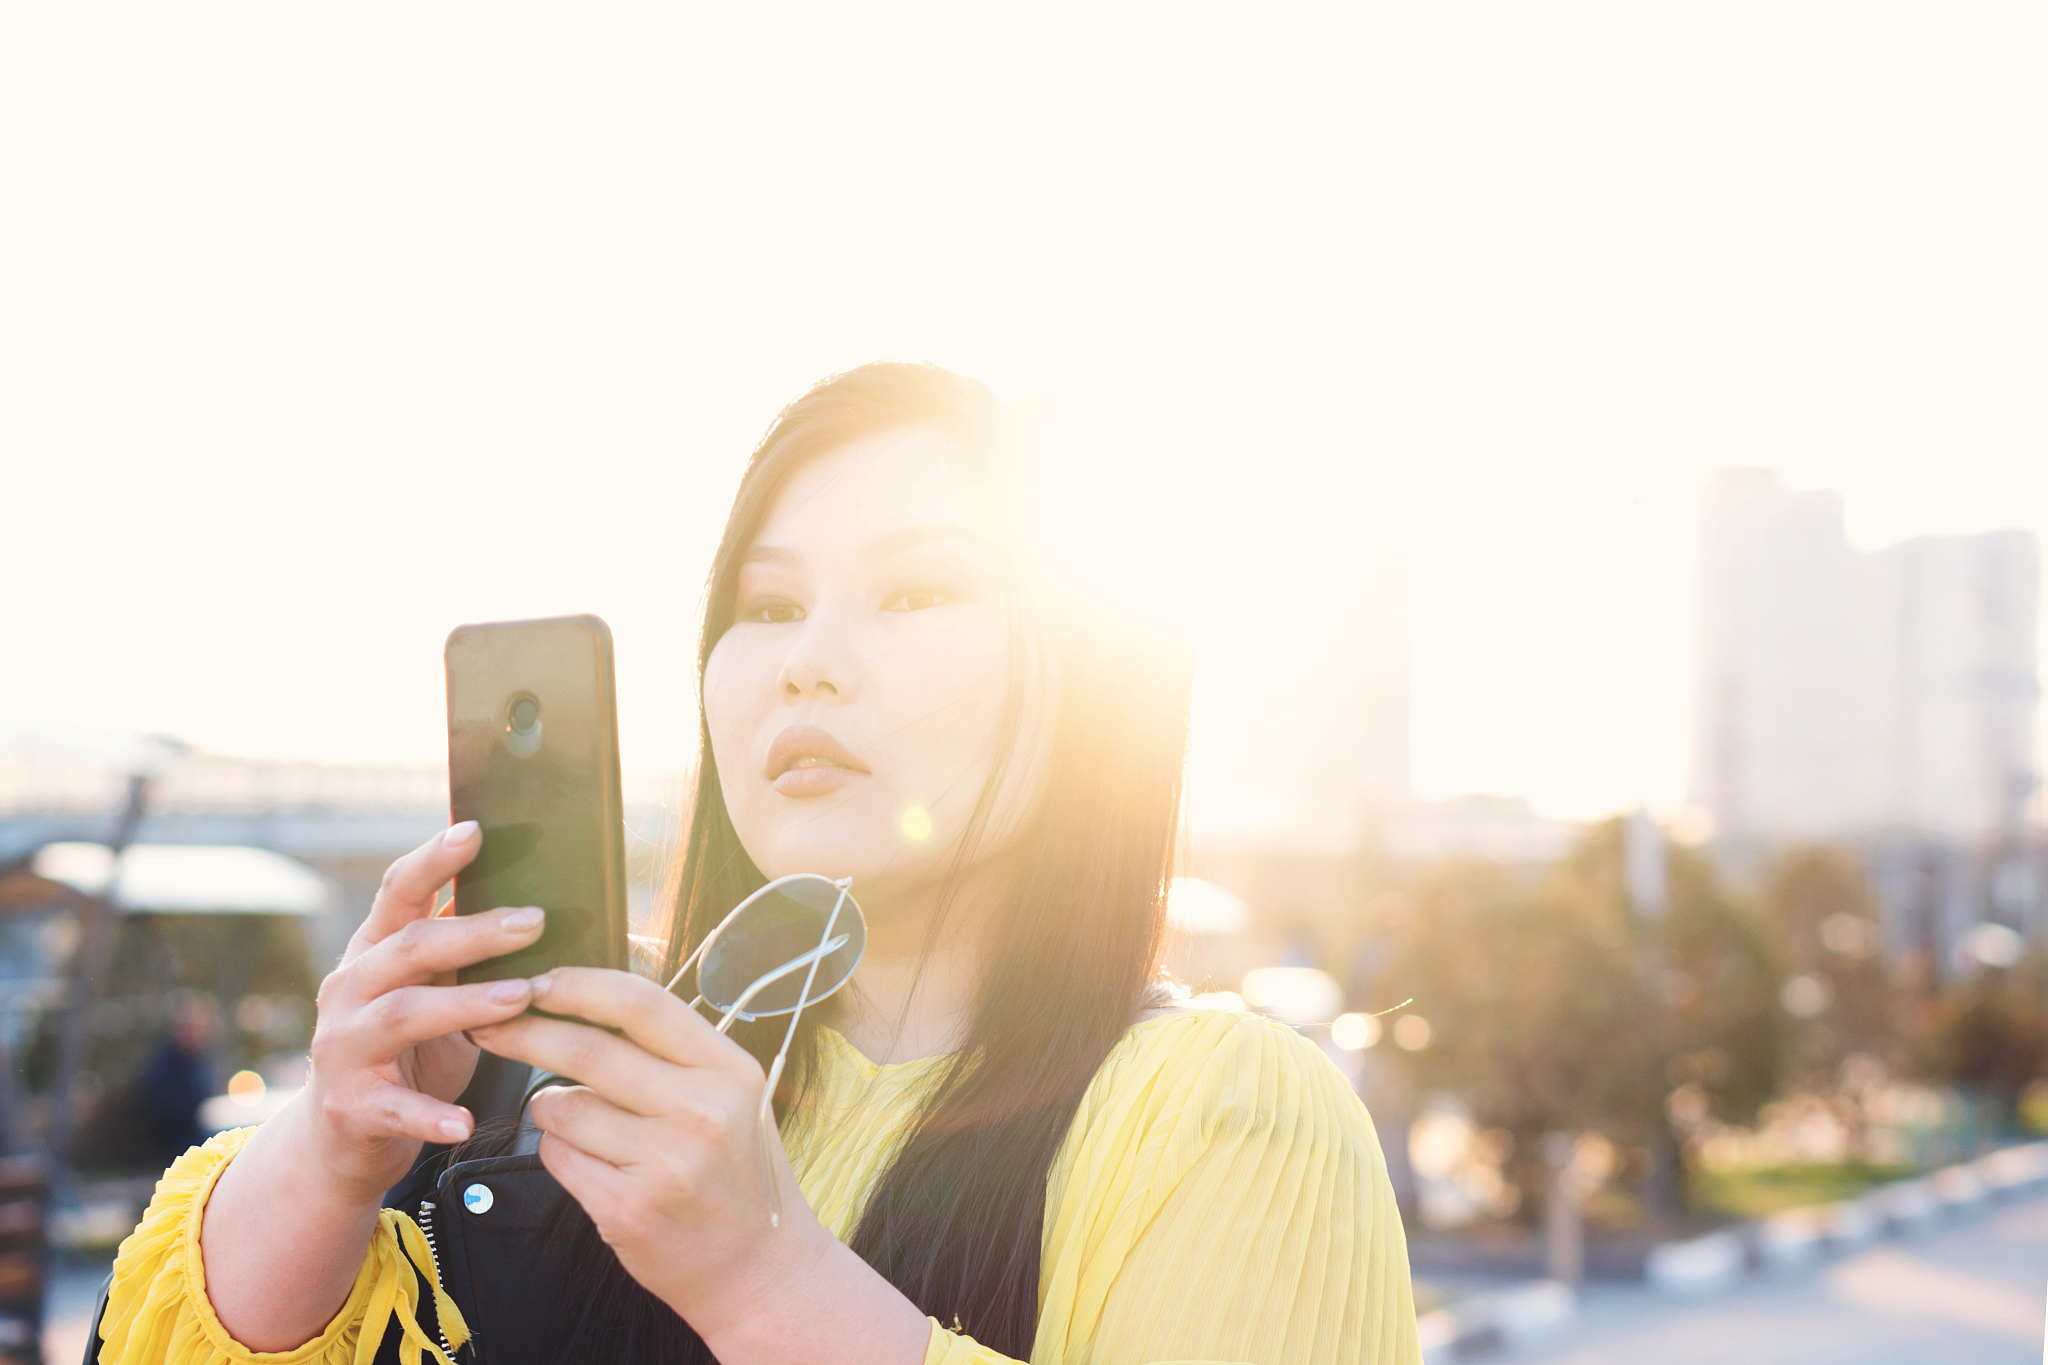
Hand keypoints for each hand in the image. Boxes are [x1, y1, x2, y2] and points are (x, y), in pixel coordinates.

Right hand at [302, 823, 546, 1199]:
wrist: (341, 1139)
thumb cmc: (406, 1052)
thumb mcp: (430, 991)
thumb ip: (458, 950)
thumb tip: (523, 892)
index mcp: (372, 953)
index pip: (397, 893)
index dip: (432, 860)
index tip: (475, 830)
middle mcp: (350, 990)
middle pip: (411, 947)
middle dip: (475, 932)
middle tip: (535, 921)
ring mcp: (343, 1048)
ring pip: (404, 1014)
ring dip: (465, 1005)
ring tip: (521, 999)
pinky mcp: (351, 1107)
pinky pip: (394, 1108)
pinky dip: (429, 1114)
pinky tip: (465, 1122)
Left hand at [467, 969, 832, 1340]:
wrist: (759, 1268)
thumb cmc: (737, 1174)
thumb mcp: (733, 1097)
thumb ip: (674, 1053)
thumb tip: (586, 1000)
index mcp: (730, 1070)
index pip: (641, 1003)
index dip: (578, 984)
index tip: (537, 981)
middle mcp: (702, 1111)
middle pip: (587, 1049)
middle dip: (525, 1031)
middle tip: (490, 1024)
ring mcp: (665, 1162)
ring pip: (562, 1106)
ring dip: (549, 1106)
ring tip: (579, 1121)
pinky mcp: (627, 1208)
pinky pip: (559, 1157)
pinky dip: (559, 1151)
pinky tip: (591, 1163)